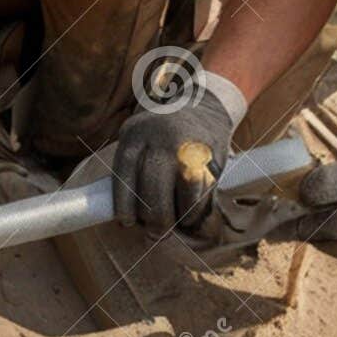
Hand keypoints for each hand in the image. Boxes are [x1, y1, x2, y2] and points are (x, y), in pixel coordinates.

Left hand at [112, 67, 247, 234]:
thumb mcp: (140, 138)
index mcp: (136, 134)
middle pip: (153, 188)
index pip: (124, 174)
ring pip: (182, 193)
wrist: (204, 104)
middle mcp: (161, 138)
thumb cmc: (163, 134)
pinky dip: (196, 210)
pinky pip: (204, 192)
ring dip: (178, 217)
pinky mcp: (212, 156)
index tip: (126, 222)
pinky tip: (191, 214)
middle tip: (155, 232)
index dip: (123, 204)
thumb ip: (133, 170)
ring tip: (174, 225)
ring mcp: (189, 147)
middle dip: (154, 219)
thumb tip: (131, 217)